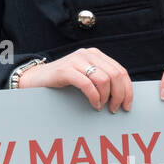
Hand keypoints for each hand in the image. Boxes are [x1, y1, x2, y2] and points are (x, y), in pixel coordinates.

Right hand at [17, 49, 132, 111]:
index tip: (127, 105)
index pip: (120, 71)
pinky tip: (93, 105)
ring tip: (101, 106)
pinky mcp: (65, 70)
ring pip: (103, 79)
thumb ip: (102, 79)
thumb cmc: (64, 81)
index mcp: (96, 55)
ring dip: (105, 97)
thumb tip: (123, 95)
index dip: (127, 90)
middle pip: (115, 75)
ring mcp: (76, 60)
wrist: (36, 78)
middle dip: (119, 95)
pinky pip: (87, 84)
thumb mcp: (86, 76)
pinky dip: (94, 97)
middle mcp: (88, 54)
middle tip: (114, 109)